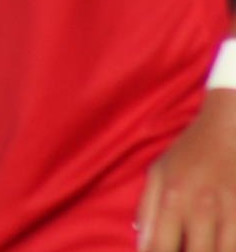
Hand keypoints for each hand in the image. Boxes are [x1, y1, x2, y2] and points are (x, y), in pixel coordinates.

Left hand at [136, 89, 235, 251]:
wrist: (230, 129)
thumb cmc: (190, 152)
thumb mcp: (158, 172)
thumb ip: (147, 208)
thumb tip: (141, 241)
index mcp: (172, 198)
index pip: (160, 247)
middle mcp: (201, 208)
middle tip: (182, 248)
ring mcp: (230, 211)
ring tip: (201, 246)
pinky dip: (229, 245)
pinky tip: (219, 243)